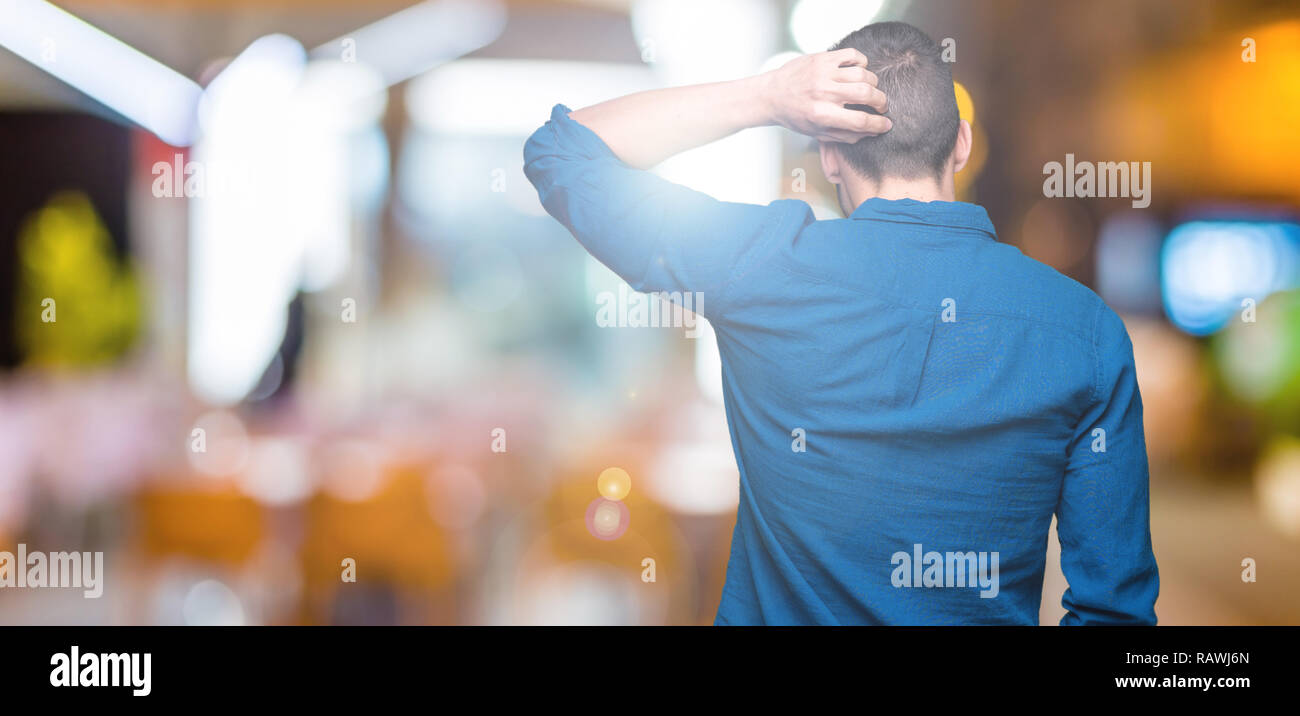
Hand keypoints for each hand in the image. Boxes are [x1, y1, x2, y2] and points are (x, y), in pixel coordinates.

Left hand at [761, 48, 890, 142]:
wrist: (772, 95)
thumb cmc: (795, 116)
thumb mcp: (817, 132)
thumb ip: (845, 135)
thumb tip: (871, 132)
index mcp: (822, 115)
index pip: (861, 121)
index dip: (879, 124)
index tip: (887, 123)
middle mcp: (823, 93)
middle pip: (866, 94)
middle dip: (881, 102)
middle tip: (881, 105)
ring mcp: (823, 73)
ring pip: (863, 74)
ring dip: (873, 83)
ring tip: (870, 89)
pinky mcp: (822, 58)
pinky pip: (853, 55)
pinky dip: (862, 62)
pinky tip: (859, 71)